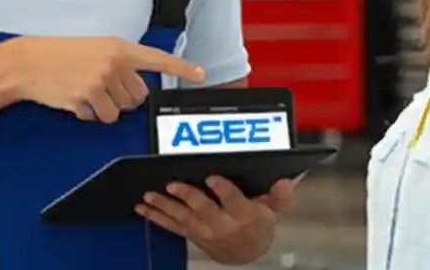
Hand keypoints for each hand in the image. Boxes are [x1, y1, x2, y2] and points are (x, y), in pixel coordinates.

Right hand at [5, 36, 204, 122]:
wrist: (28, 62)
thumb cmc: (59, 56)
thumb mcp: (94, 49)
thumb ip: (118, 64)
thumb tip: (135, 90)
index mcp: (118, 47)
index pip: (157, 58)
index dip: (181, 67)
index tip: (200, 74)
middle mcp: (114, 61)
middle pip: (139, 96)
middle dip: (123, 99)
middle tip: (102, 89)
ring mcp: (101, 79)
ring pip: (121, 110)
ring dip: (106, 109)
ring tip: (85, 92)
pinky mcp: (88, 96)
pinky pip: (103, 118)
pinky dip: (91, 116)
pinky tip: (77, 101)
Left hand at [136, 176, 296, 264]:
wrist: (246, 252)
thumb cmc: (258, 224)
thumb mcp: (274, 210)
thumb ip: (280, 196)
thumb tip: (287, 180)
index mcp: (245, 216)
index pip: (234, 201)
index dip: (223, 190)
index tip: (212, 177)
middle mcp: (222, 225)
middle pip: (204, 209)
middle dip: (188, 196)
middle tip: (173, 184)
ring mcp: (204, 231)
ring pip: (183, 217)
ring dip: (165, 206)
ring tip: (150, 195)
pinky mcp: (190, 233)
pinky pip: (171, 226)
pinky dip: (156, 217)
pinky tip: (142, 207)